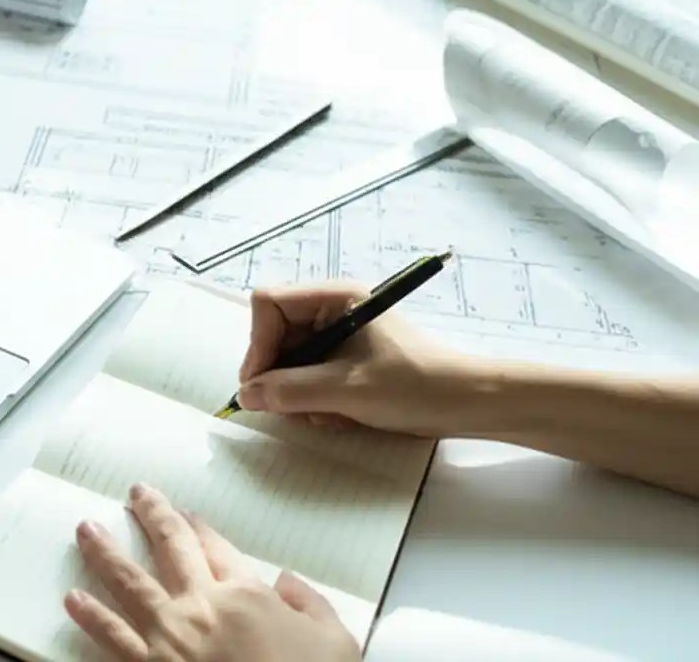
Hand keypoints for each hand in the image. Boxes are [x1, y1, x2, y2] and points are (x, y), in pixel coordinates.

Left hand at [64, 484, 359, 661]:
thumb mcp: (334, 640)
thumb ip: (310, 604)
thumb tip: (289, 582)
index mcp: (246, 595)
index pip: (216, 547)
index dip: (198, 526)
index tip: (184, 512)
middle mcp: (202, 607)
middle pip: (170, 548)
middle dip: (151, 515)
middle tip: (136, 494)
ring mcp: (170, 638)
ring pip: (129, 583)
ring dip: (104, 553)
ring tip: (85, 530)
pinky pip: (113, 638)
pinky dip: (92, 616)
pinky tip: (73, 599)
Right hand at [237, 281, 468, 437]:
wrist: (466, 404)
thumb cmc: (415, 386)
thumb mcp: (346, 390)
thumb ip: (290, 391)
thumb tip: (246, 395)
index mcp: (334, 298)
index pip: (268, 304)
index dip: (258, 343)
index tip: (260, 384)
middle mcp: (332, 311)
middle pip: (274, 335)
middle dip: (279, 375)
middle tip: (293, 408)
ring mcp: (338, 336)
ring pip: (288, 362)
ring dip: (298, 394)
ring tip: (327, 414)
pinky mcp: (345, 360)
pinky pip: (307, 377)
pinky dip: (314, 400)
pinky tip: (339, 415)